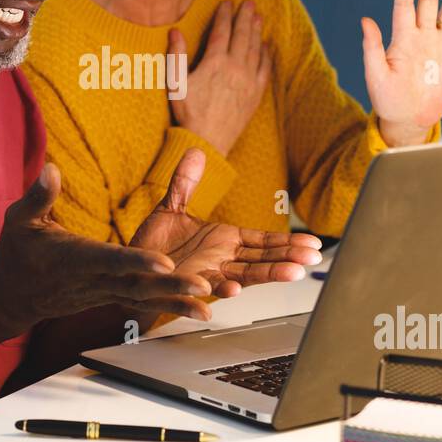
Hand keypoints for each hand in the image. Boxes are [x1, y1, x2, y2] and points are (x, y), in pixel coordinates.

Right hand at [0, 164, 214, 332]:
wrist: (12, 296)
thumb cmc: (17, 253)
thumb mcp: (19, 220)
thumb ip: (39, 196)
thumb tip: (52, 168)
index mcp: (73, 259)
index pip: (110, 260)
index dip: (137, 262)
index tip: (164, 261)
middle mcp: (93, 280)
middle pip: (137, 284)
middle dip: (171, 285)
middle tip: (204, 284)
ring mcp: (103, 293)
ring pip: (145, 297)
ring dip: (179, 300)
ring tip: (211, 302)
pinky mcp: (110, 298)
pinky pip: (144, 303)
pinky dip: (172, 305)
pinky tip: (200, 308)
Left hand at [130, 148, 321, 297]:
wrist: (128, 270)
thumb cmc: (154, 246)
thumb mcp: (171, 208)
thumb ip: (184, 183)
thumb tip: (196, 152)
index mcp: (224, 241)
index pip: (263, 241)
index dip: (287, 242)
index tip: (313, 244)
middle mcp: (220, 260)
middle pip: (262, 259)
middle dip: (288, 258)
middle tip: (314, 260)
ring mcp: (205, 274)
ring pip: (243, 275)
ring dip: (267, 275)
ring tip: (291, 274)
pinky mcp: (185, 286)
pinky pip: (203, 289)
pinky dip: (219, 289)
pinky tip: (233, 290)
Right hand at [168, 0, 271, 155]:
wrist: (208, 141)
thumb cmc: (188, 112)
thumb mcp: (176, 83)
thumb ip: (176, 55)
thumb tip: (175, 30)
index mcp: (215, 62)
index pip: (221, 31)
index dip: (224, 15)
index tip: (227, 2)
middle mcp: (235, 67)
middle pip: (242, 35)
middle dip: (245, 16)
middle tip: (249, 2)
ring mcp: (248, 80)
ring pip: (255, 49)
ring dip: (257, 31)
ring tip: (258, 17)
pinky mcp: (256, 94)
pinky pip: (264, 69)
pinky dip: (266, 55)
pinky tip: (266, 46)